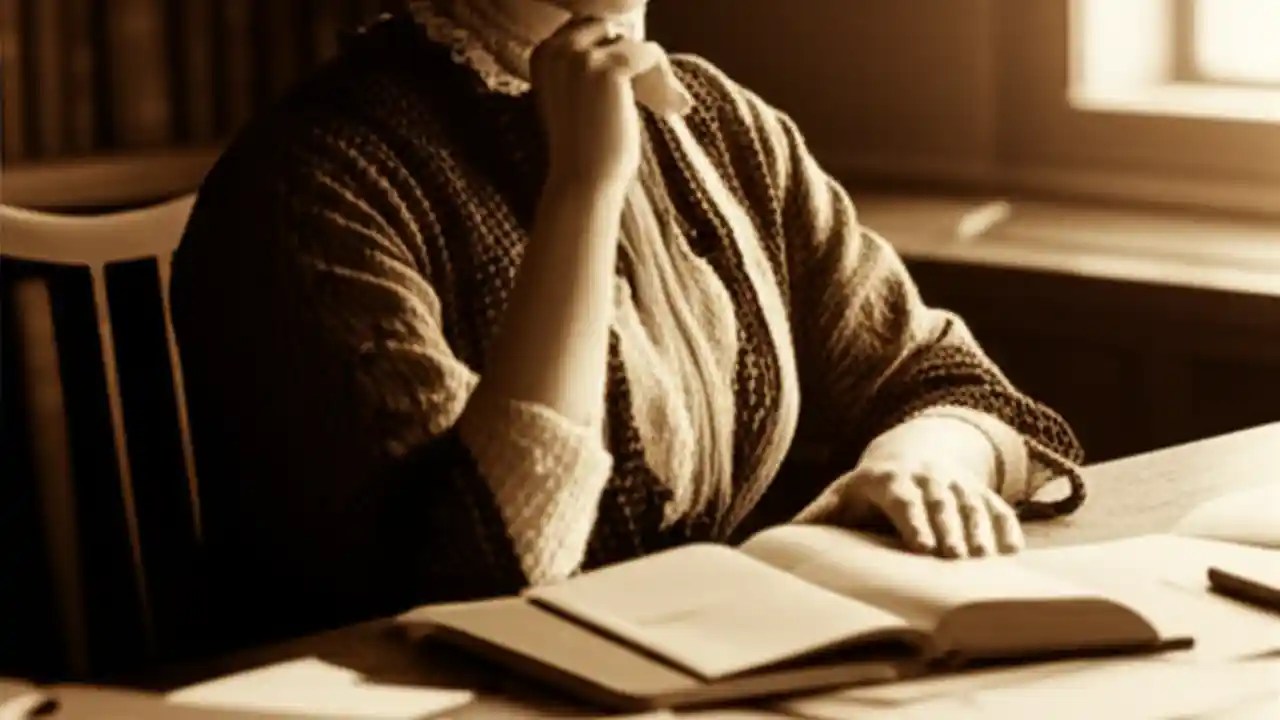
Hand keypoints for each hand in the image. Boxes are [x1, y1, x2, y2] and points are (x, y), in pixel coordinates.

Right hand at [530, 16, 688, 190]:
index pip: (592, 31)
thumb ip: (591, 67)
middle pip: (614, 32)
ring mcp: (580, 57)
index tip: (640, 91)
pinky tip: (674, 109)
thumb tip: (633, 42)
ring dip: (655, 76)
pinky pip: (651, 54)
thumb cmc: (585, 151)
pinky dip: (666, 81)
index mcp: (543, 54)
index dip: (619, 56)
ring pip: (635, 45)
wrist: (583, 184)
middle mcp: (556, 48)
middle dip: (637, 62)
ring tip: (669, 107)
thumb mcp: (577, 99)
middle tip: (657, 98)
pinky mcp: (609, 68)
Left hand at [795, 418, 1024, 557]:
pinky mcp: (979, 491)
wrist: (910, 451)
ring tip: (983, 559)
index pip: (901, 498)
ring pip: (971, 504)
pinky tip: (1010, 551)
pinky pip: (996, 506)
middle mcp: (925, 477)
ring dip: (979, 530)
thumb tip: (778, 540)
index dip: (912, 520)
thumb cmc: (867, 486)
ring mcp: (955, 482)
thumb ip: (818, 518)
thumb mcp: (842, 495)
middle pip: (939, 501)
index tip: (920, 546)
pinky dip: (1005, 526)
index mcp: (888, 479)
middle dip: (948, 528)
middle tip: (953, 557)